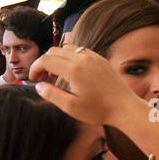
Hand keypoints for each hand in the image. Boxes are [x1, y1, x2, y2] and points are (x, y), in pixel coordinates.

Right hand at [30, 46, 145, 126]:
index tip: (33, 79)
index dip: (35, 68)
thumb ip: (52, 95)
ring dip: (57, 58)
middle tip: (44, 78)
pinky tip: (72, 72)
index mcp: (74, 70)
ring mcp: (94, 57)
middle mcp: (83, 59)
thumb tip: (39, 85)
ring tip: (57, 76)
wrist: (125, 108)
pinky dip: (71, 57)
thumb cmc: (99, 110)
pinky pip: (80, 51)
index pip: (45, 60)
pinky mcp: (101, 59)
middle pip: (54, 51)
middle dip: (44, 63)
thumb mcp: (71, 107)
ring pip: (67, 48)